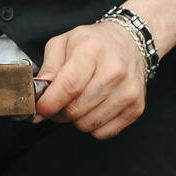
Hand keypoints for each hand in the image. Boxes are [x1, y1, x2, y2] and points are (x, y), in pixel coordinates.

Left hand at [33, 20, 147, 138]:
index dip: (49, 103)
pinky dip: (93, 125)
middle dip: (59, 112)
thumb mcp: (63, 43)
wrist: (129, 42)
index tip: (39, 109)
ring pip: (88, 124)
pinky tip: (94, 107)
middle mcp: (114, 71)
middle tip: (58, 102)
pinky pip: (103, 132)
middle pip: (76, 109)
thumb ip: (48, 67)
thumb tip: (39, 92)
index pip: (69, 86)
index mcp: (93, 50)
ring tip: (78, 101)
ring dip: (76, 119)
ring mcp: (128, 91)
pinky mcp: (136, 108)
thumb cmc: (94, 43)